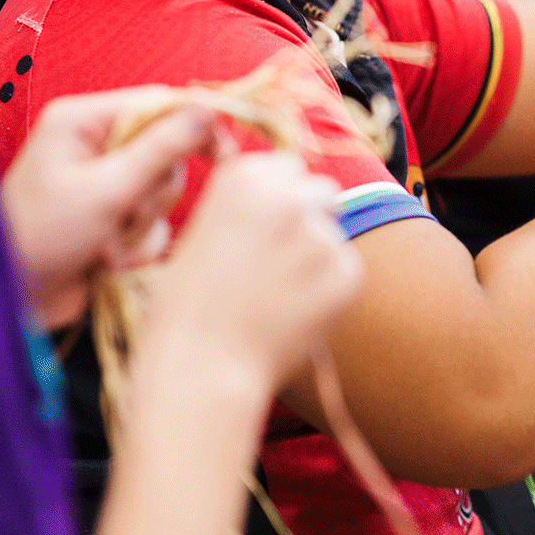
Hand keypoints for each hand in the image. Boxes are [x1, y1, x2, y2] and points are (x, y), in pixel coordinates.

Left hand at [0, 89, 219, 327]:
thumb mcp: (107, 189)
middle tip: (128, 213)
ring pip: (163, 190)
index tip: (223, 153)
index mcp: (84, 121)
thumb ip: (163, 148)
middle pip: (167, 150)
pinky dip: (138, 244)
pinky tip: (108, 260)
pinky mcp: (112, 216)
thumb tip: (211, 109)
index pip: (159, 103)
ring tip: (109, 244)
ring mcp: (105, 182)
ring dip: (143, 224)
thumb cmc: (43, 235)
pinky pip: (152, 221)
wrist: (11, 300)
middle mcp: (96, 144)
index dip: (195, 126)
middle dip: (154, 192)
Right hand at [146, 148, 362, 389]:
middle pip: (322, 192)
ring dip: (317, 257)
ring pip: (334, 235)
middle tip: (279, 259)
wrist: (201, 367)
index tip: (266, 224)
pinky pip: (346, 271)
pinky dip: (330, 290)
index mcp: (246, 178)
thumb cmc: (187, 309)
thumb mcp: (202, 234)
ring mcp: (322, 235)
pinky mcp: (347, 273)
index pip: (289, 167)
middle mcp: (289, 197)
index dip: (279, 196)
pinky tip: (293, 313)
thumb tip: (287, 193)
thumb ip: (248, 207)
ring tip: (277, 296)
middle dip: (309, 217)